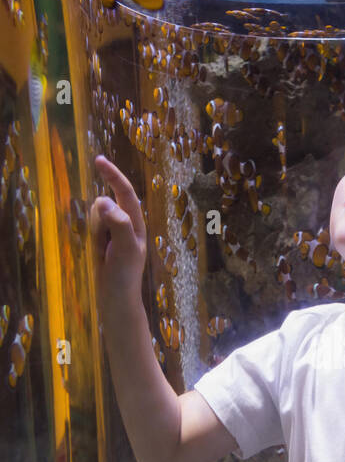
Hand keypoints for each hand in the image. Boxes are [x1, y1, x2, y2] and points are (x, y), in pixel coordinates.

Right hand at [89, 156, 147, 311]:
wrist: (116, 302)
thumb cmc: (125, 276)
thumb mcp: (125, 249)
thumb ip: (118, 224)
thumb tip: (104, 200)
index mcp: (136, 223)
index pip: (125, 192)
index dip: (113, 175)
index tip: (98, 159)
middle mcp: (126, 225)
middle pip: (106, 205)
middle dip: (100, 219)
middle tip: (103, 245)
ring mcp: (113, 234)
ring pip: (96, 217)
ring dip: (95, 232)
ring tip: (102, 253)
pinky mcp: (102, 243)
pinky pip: (91, 230)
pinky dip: (92, 239)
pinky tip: (98, 256)